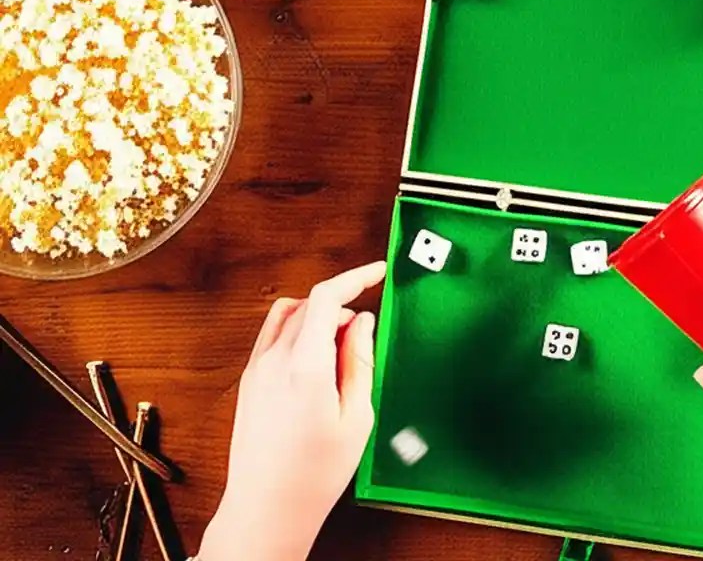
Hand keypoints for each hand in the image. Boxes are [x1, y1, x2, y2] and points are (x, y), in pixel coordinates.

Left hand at [198, 261, 386, 560]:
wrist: (267, 507)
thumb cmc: (313, 474)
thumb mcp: (356, 417)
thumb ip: (359, 362)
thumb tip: (363, 323)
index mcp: (304, 367)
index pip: (325, 297)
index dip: (355, 277)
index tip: (377, 272)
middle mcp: (273, 361)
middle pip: (307, 303)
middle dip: (341, 305)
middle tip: (365, 333)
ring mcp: (256, 370)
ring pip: (286, 316)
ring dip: (317, 316)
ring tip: (341, 348)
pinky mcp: (249, 381)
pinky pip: (272, 337)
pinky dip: (298, 333)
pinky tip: (317, 362)